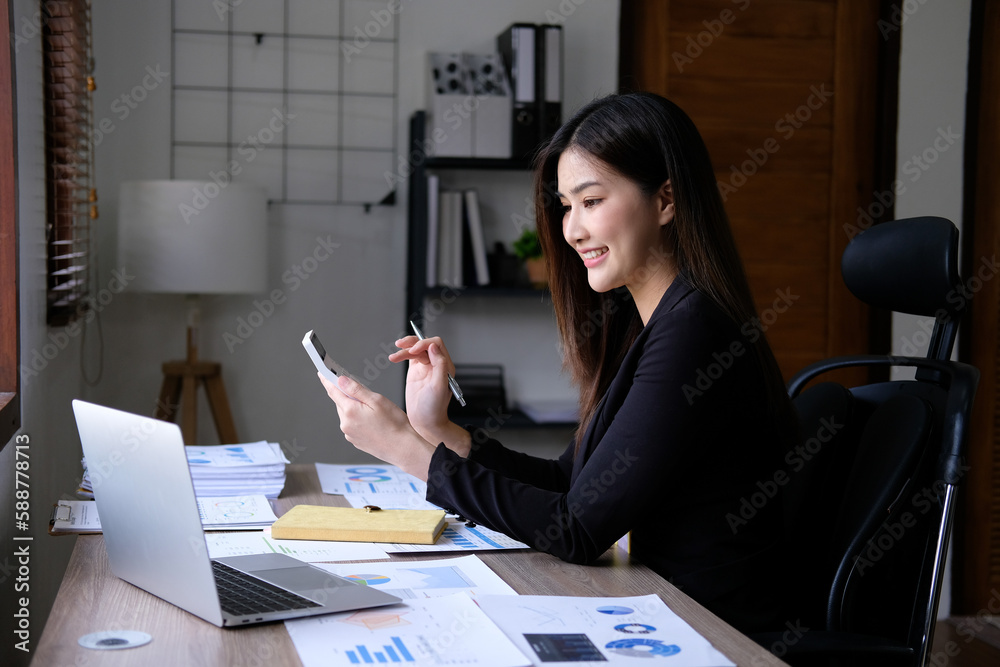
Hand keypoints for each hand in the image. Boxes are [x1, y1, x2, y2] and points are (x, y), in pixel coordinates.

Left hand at [318, 372, 435, 479]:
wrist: (403, 448)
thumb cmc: (394, 424)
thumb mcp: (377, 400)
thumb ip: (356, 389)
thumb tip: (340, 380)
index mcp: (350, 411)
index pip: (333, 391)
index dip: (327, 381)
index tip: (322, 374)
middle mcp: (346, 424)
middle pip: (341, 403)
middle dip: (348, 396)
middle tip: (366, 395)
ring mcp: (350, 434)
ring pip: (347, 414)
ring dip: (355, 409)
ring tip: (375, 412)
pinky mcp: (356, 441)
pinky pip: (352, 425)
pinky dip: (359, 420)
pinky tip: (374, 422)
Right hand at [389, 335, 454, 438]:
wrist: (424, 421)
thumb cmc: (434, 408)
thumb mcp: (439, 386)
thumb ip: (440, 364)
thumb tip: (433, 346)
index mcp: (445, 366)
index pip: (436, 345)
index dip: (424, 343)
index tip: (414, 350)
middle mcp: (436, 364)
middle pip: (424, 344)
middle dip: (412, 343)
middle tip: (401, 346)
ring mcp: (425, 366)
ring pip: (415, 349)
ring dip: (404, 349)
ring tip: (393, 356)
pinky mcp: (416, 371)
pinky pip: (409, 356)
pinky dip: (401, 354)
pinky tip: (394, 357)